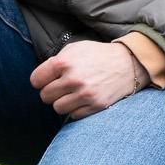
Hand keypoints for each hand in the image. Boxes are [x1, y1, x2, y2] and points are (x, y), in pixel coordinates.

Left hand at [30, 40, 147, 119]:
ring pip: (57, 108)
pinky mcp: (95, 106)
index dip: (40, 80)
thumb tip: (40, 78)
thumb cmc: (97, 55)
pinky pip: (73, 115)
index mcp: (64, 62)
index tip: (46, 80)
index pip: (36, 80)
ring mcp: (85, 94)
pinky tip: (82, 99)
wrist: (127, 63)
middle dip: (51, 92)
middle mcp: (73, 79)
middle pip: (45, 96)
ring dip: (62, 102)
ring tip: (71, 94)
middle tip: (61, 87)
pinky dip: (76, 109)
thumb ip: (55, 61)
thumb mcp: (74, 49)